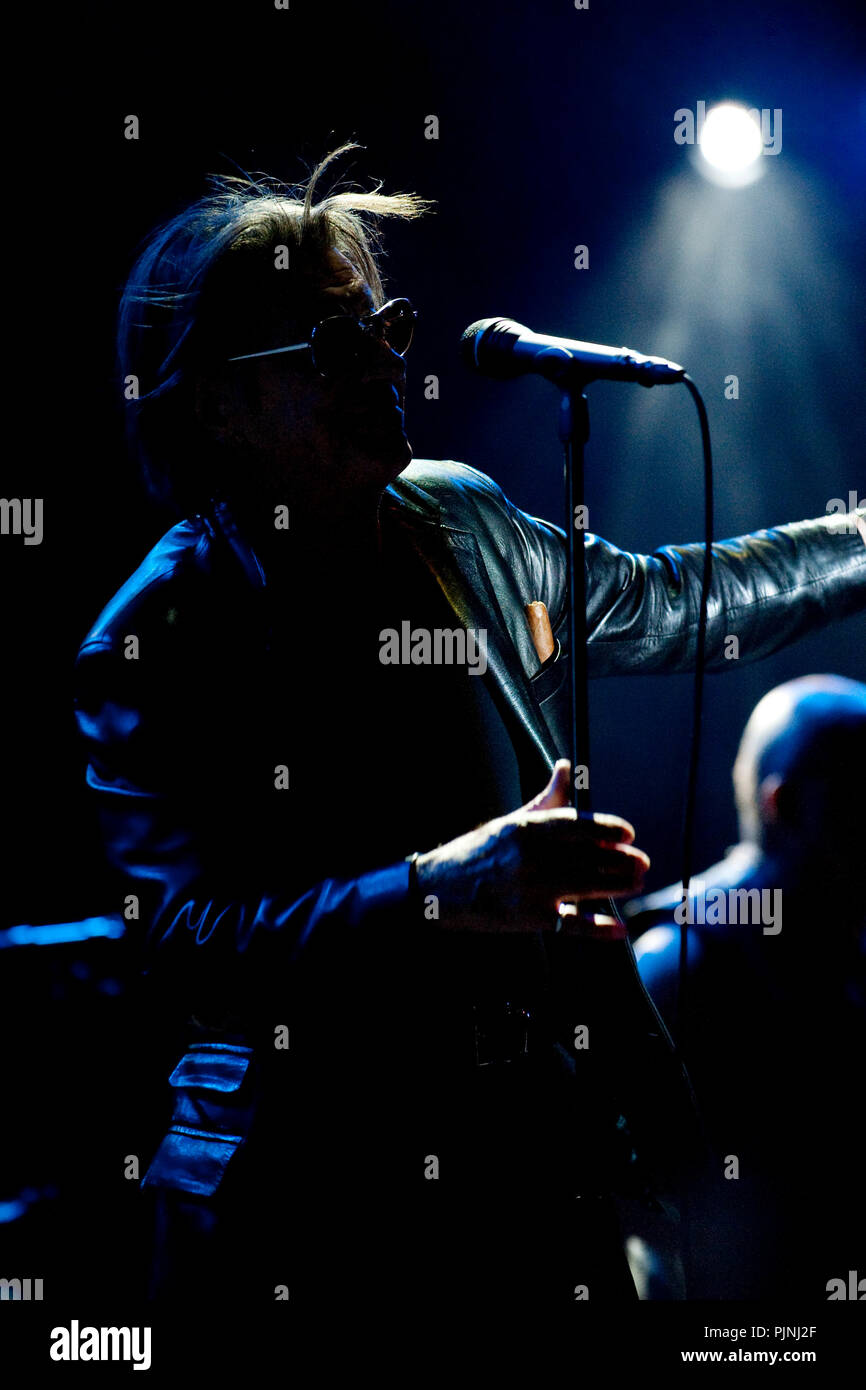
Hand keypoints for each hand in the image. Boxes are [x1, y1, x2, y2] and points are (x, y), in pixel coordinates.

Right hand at [414, 759, 648, 936]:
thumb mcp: (511, 821)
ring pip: (586, 886)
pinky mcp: (527, 918)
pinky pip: (570, 923)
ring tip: (635, 883)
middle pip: (588, 856)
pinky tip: (618, 928)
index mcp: (526, 828)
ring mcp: (529, 888)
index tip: (628, 833)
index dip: (607, 829)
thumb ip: (546, 799)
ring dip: (617, 886)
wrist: (438, 889)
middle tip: (642, 863)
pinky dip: (598, 928)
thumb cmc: (478, 852)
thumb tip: (566, 767)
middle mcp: (530, 856)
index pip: (577, 824)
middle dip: (620, 860)